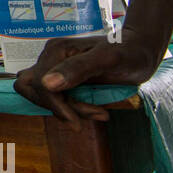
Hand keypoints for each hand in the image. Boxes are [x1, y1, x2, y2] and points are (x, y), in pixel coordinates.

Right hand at [13, 30, 161, 128]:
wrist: (140, 50)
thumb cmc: (128, 51)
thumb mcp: (107, 59)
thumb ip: (77, 69)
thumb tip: (46, 84)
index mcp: (56, 50)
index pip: (40, 84)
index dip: (56, 105)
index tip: (77, 122)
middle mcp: (50, 57)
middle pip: (32, 89)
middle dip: (56, 107)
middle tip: (87, 113)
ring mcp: (54, 67)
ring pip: (41, 96)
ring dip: (64, 110)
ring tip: (96, 112)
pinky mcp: (61, 77)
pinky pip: (54, 98)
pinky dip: (70, 108)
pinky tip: (94, 109)